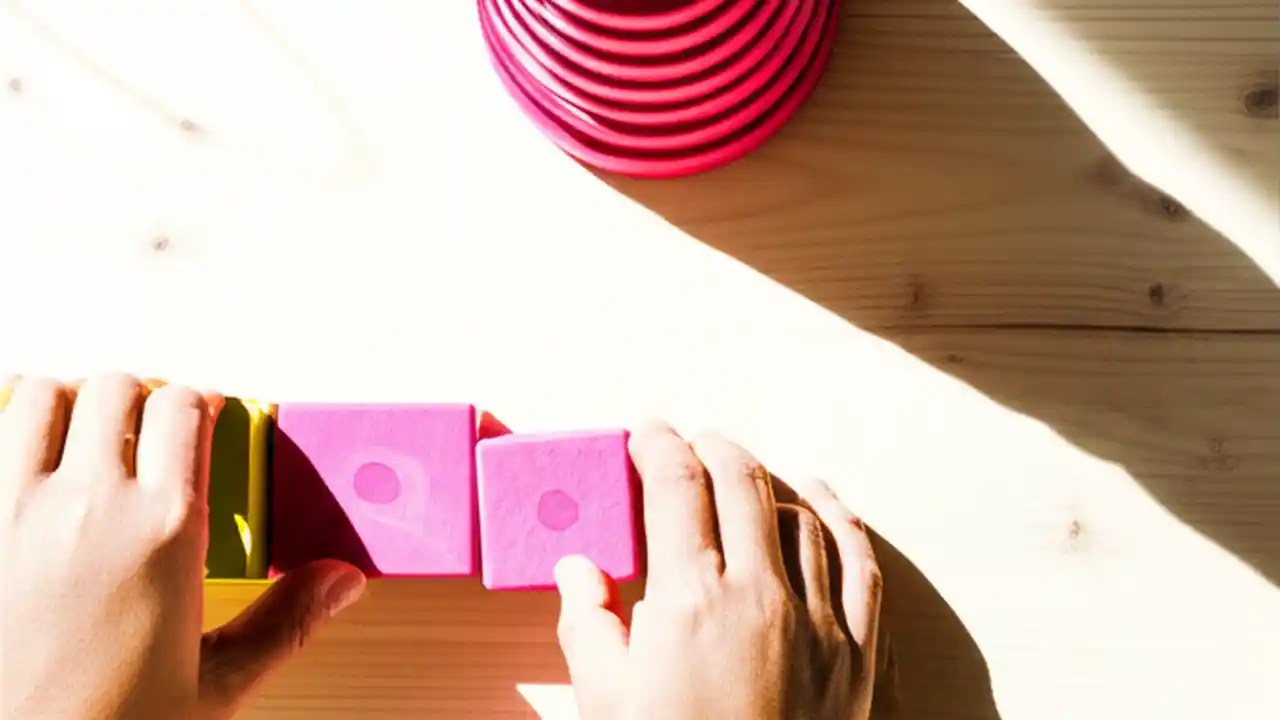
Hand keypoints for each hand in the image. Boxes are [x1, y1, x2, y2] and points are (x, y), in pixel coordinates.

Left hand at [1, 375, 366, 718]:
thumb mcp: (213, 688)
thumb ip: (284, 623)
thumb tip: (338, 582)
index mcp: (166, 532)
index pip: (186, 409)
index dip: (199, 403)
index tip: (203, 417)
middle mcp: (88, 505)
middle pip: (118, 389)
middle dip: (140, 398)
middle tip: (147, 427)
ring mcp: (13, 509)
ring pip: (43, 396)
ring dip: (69, 404)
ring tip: (83, 435)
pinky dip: (10, 431)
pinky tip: (27, 464)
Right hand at [555, 423, 881, 718]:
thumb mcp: (605, 700)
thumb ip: (586, 622)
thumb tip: (577, 568)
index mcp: (688, 598)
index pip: (675, 484)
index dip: (659, 444)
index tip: (647, 432)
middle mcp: (758, 592)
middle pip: (739, 480)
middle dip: (711, 446)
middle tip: (690, 442)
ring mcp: (816, 619)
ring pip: (798, 513)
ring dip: (765, 482)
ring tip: (740, 474)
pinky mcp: (855, 650)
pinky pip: (859, 563)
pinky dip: (840, 520)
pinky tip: (822, 499)